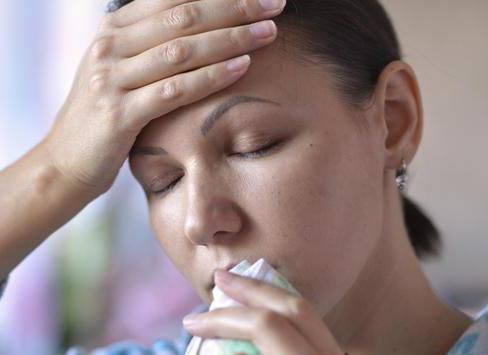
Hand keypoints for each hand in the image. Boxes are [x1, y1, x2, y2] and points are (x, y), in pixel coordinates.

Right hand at [43, 0, 284, 195]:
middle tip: (274, 4)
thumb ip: (151, 46)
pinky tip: (243, 67)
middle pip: (182, 16)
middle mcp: (109, 45)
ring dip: (231, 38)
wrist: (65, 161)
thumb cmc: (105, 115)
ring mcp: (111, 78)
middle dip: (234, 7)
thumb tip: (198, 25)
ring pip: (181, 49)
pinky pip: (175, 90)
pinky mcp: (119, 113)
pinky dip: (211, 76)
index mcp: (113, 29)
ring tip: (267, 32)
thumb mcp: (121, 71)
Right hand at [183, 269, 344, 354]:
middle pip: (295, 306)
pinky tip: (268, 315)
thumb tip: (218, 344)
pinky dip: (288, 318)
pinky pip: (317, 330)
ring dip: (271, 299)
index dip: (224, 320)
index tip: (193, 323)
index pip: (266, 326)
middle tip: (220, 279)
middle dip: (251, 289)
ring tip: (241, 292)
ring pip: (310, 313)